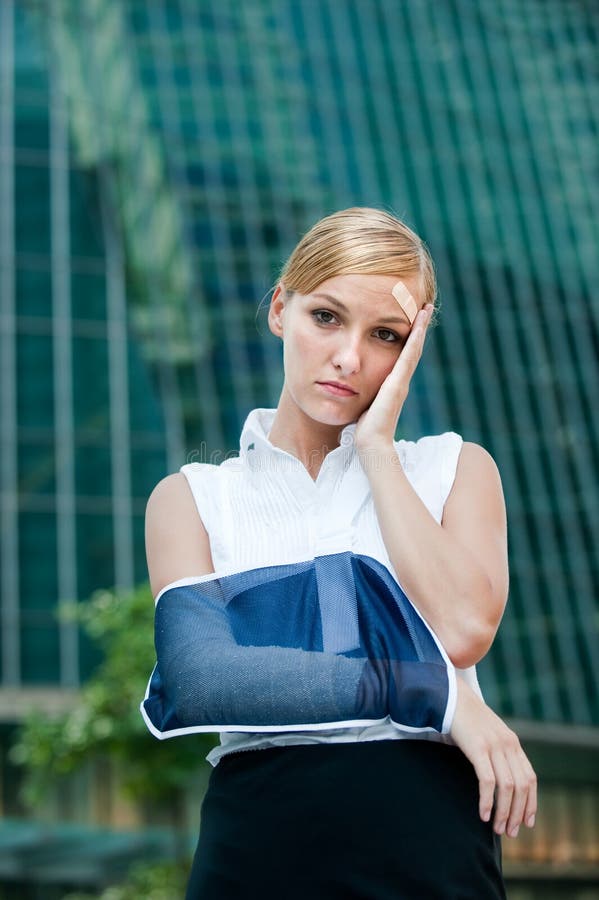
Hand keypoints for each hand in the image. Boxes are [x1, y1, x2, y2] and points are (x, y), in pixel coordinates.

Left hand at [354, 303, 433, 453]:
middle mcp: (400, 380)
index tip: (412, 319)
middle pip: (413, 348)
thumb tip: (352, 384)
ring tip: (426, 308)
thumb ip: (365, 393)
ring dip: (420, 327)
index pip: (403, 355)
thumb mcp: (364, 404)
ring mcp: (401, 382)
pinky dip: (415, 340)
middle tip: (425, 306)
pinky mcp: (398, 384)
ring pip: (414, 349)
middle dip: (418, 327)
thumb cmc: (364, 430)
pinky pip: (408, 357)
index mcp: (392, 384)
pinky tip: (418, 325)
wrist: (371, 445)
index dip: (409, 337)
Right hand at [450, 678, 536, 836]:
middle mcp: (508, 744)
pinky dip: (487, 800)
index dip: (531, 803)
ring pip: (507, 787)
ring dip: (504, 812)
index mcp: (513, 743)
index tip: (526, 823)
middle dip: (518, 813)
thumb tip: (503, 781)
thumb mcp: (489, 735)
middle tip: (510, 832)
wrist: (451, 697)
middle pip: (521, 786)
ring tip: (497, 828)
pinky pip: (488, 780)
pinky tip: (482, 814)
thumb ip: (499, 753)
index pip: (530, 778)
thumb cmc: (466, 720)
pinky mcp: (478, 747)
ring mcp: (494, 745)